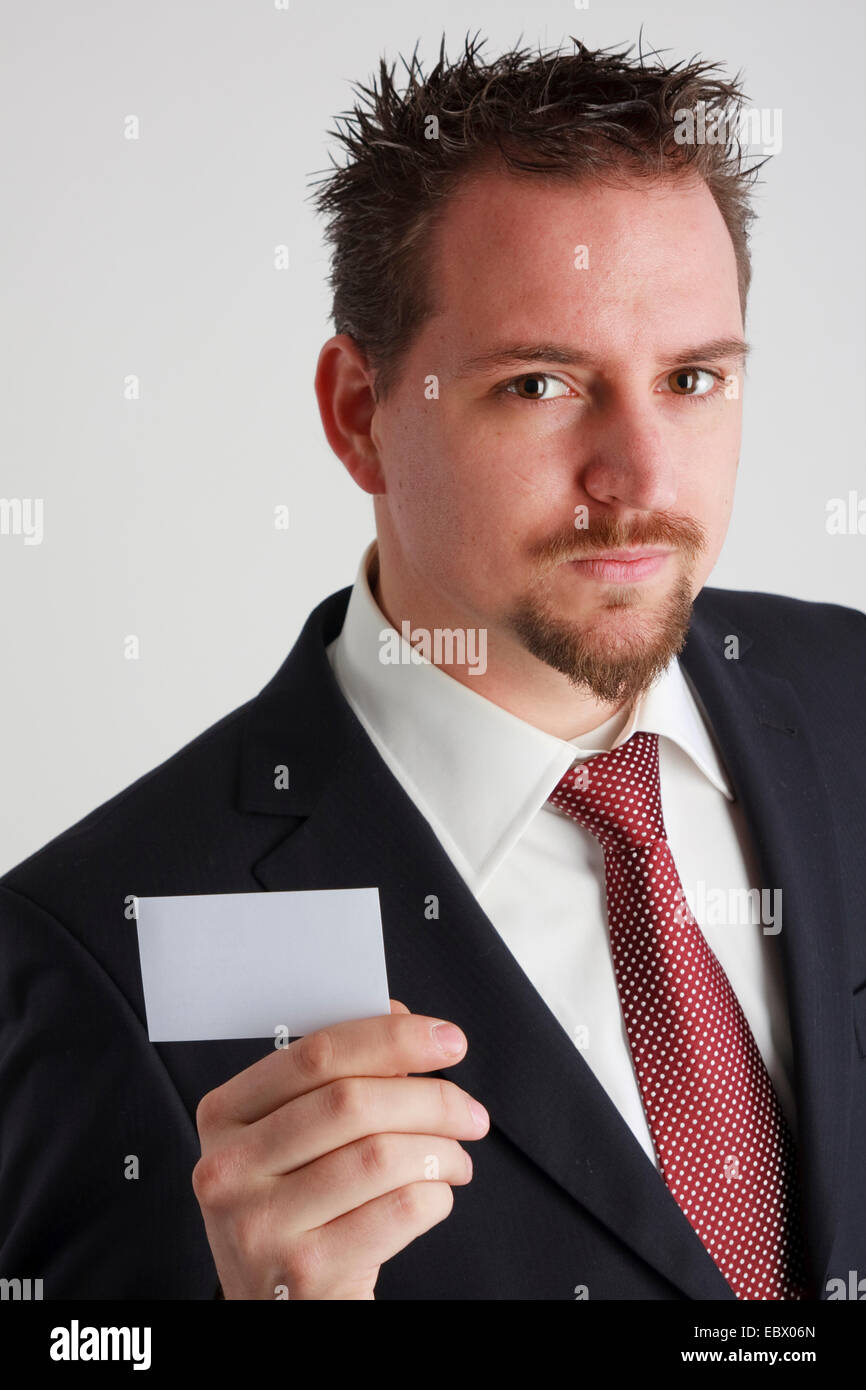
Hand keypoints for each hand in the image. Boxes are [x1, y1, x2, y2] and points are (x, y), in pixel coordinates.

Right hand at [192, 1000, 487, 1298]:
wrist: (277, 1311)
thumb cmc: (298, 1209)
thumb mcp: (295, 1141)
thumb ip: (338, 1077)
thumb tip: (401, 1020)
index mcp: (225, 1115)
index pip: (315, 1054)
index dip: (392, 1038)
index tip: (449, 1040)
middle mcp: (228, 1169)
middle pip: (351, 1103)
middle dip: (431, 1099)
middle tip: (471, 1113)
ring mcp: (259, 1225)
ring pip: (380, 1156)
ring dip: (440, 1152)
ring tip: (456, 1161)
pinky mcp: (302, 1273)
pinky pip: (397, 1211)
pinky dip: (435, 1197)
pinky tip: (434, 1198)